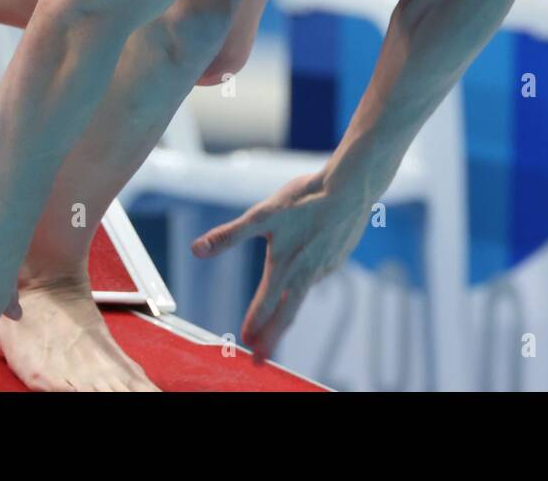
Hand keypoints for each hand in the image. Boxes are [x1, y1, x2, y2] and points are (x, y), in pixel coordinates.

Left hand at [192, 170, 370, 360]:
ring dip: (290, 308)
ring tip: (280, 313)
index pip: (266, 305)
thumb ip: (229, 236)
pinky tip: (307, 268)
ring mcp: (325, 267)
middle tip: (262, 358)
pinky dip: (308, 280)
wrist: (350, 189)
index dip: (255, 324)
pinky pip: (319, 274)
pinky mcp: (338, 258)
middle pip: (287, 315)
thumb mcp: (262, 215)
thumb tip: (197, 249)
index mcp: (284, 267)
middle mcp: (306, 274)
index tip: (246, 343)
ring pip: (303, 293)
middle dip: (272, 338)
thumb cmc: (305, 200)